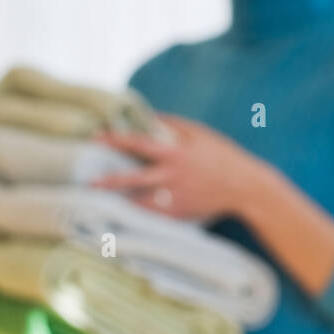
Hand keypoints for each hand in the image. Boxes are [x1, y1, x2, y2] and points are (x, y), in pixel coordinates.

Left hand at [91, 112, 271, 221]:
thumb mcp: (199, 134)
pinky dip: (136, 214)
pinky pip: (151, 216)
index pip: (139, 143)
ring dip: (118, 201)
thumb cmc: (221, 156)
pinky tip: (122, 214)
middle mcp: (172, 177)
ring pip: (138, 202)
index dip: (116, 139)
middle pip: (133, 179)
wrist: (244, 188)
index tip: (96, 137)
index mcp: (175, 153)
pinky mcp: (178, 215)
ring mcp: (174, 198)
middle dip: (109, 181)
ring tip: (99, 202)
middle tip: (89, 183)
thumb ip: (173, 125)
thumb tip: (147, 118)